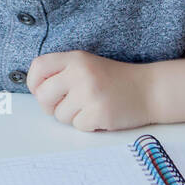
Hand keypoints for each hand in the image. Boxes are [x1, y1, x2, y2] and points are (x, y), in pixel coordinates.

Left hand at [26, 50, 154, 131]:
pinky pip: (77, 126)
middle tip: (67, 104)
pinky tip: (101, 114)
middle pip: (43, 97)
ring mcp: (90, 93)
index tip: (42, 91)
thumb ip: (61, 72)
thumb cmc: (113, 80)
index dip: (34, 83)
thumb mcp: (86, 65)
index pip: (37, 68)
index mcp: (74, 58)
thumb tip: (35, 90)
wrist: (150, 90)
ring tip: (91, 106)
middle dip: (51, 106)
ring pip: (59, 116)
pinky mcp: (99, 113)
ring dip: (72, 116)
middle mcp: (80, 73)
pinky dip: (88, 124)